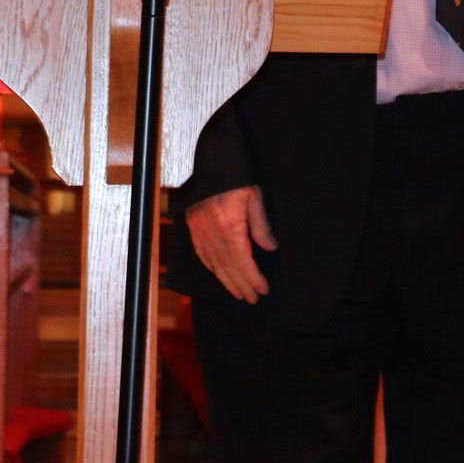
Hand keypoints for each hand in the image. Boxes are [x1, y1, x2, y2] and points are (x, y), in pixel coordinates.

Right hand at [186, 184, 276, 302]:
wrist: (213, 164)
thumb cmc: (236, 179)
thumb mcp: (254, 198)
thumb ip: (261, 226)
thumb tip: (270, 248)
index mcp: (229, 225)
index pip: (242, 261)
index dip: (252, 278)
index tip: (262, 289)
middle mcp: (212, 232)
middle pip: (227, 267)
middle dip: (241, 285)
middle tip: (251, 298)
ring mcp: (200, 231)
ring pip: (214, 264)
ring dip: (227, 281)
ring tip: (239, 292)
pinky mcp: (193, 228)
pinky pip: (202, 254)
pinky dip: (212, 268)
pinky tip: (220, 274)